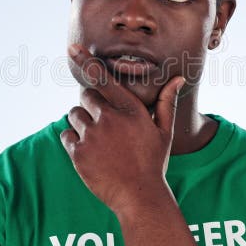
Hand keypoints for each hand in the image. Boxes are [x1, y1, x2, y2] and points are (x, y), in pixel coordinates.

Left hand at [60, 44, 185, 212]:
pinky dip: (74, 141)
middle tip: (105, 124)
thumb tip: (178, 78)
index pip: (102, 77)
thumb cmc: (153, 162)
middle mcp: (109, 118)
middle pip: (86, 96)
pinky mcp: (78, 153)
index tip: (72, 47)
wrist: (139, 197)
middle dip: (92, 105)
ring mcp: (92, 136)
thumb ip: (166, 102)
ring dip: (82, 122)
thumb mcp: (164, 132)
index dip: (85, 60)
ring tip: (99, 141)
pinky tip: (90, 153)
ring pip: (74, 115)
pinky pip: (66, 136)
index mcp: (130, 109)